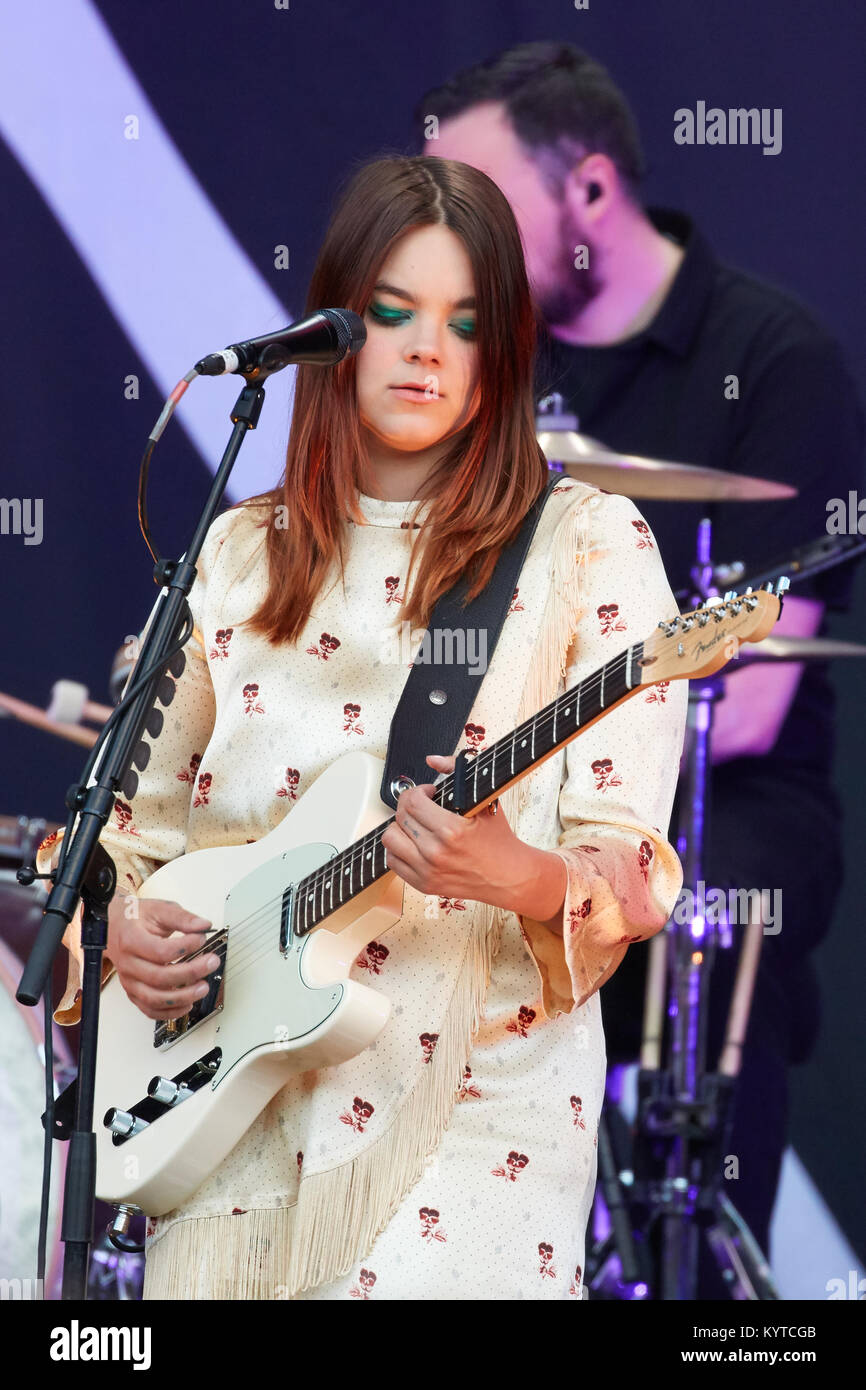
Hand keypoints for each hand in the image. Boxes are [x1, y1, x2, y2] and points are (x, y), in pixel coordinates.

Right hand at [106, 893, 219, 1020]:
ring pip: (154, 999)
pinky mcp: (134, 992)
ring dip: (182, 997)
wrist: (113, 928)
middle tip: (211, 963)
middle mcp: (128, 964)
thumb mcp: (158, 909)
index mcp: (131, 940)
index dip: (185, 947)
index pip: (160, 951)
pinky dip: (170, 1012)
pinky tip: (187, 1004)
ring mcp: (129, 981)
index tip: (201, 938)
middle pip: (159, 977)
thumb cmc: (135, 918)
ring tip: (203, 987)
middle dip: (190, 973)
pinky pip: (150, 1010)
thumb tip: (203, 926)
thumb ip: (181, 917)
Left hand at [380, 754, 565, 919]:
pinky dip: (399, 848)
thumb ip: (457, 772)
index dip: (418, 791)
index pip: (412, 802)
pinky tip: (414, 842)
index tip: (428, 793)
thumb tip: (433, 760)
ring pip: (390, 839)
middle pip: (400, 818)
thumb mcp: (485, 800)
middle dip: (409, 805)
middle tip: (423, 806)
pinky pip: (393, 861)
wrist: (509, 876)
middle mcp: (436, 852)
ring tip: (416, 824)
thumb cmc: (499, 840)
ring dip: (400, 826)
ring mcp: (428, 871)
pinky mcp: (424, 884)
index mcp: (451, 830)